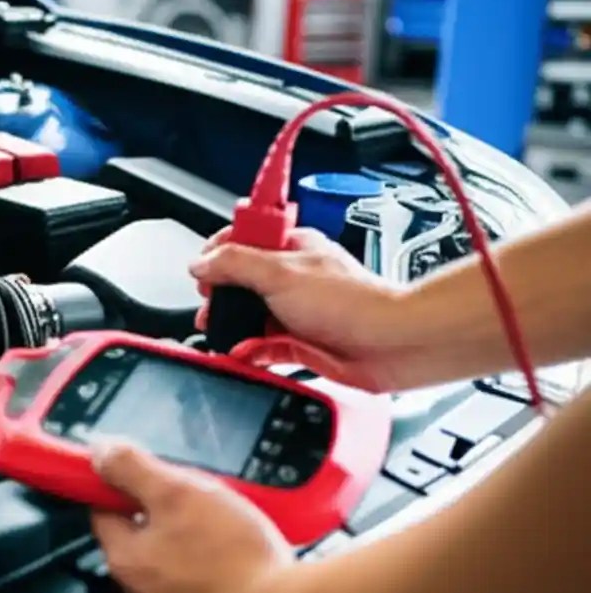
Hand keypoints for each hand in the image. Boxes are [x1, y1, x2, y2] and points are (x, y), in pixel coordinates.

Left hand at [90, 441, 292, 592]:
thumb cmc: (232, 561)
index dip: (120, 479)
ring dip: (194, 524)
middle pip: (141, 525)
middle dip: (167, 501)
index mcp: (124, 557)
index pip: (102, 506)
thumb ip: (133, 469)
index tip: (137, 464)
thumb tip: (101, 452)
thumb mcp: (176, 493)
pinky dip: (214, 550)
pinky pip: (199, 565)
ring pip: (173, 544)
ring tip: (224, 517)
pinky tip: (238, 543)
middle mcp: (140, 586)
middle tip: (196, 490)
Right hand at [188, 227, 405, 390]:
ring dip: (233, 326)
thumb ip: (234, 264)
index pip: (244, 238)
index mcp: (291, 247)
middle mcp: (293, 278)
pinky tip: (243, 354)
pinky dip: (250, 351)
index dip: (219, 252)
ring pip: (251, 316)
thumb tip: (200, 263)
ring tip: (220, 333)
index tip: (202, 269)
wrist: (392, 344)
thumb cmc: (353, 303)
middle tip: (210, 306)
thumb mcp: (279, 273)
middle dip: (220, 296)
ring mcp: (297, 311)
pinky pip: (264, 346)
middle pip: (242, 281)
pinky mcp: (302, 342)